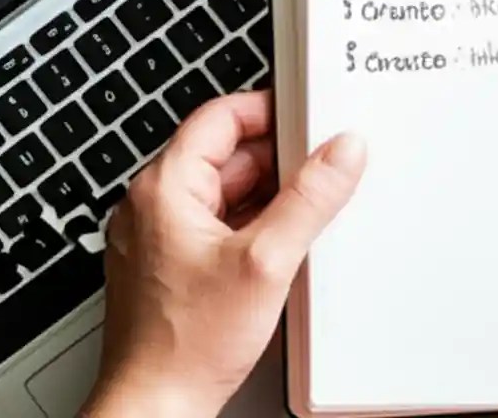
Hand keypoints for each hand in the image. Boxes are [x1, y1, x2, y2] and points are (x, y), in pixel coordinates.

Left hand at [81, 91, 365, 417]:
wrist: (159, 405)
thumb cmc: (185, 344)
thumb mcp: (267, 261)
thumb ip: (310, 199)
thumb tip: (342, 152)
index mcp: (164, 188)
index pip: (220, 116)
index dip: (269, 109)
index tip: (308, 115)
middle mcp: (155, 206)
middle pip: (228, 154)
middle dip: (280, 161)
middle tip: (322, 170)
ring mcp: (162, 237)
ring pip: (227, 192)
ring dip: (270, 197)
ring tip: (306, 217)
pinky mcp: (174, 265)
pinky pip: (221, 225)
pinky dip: (256, 227)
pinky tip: (284, 249)